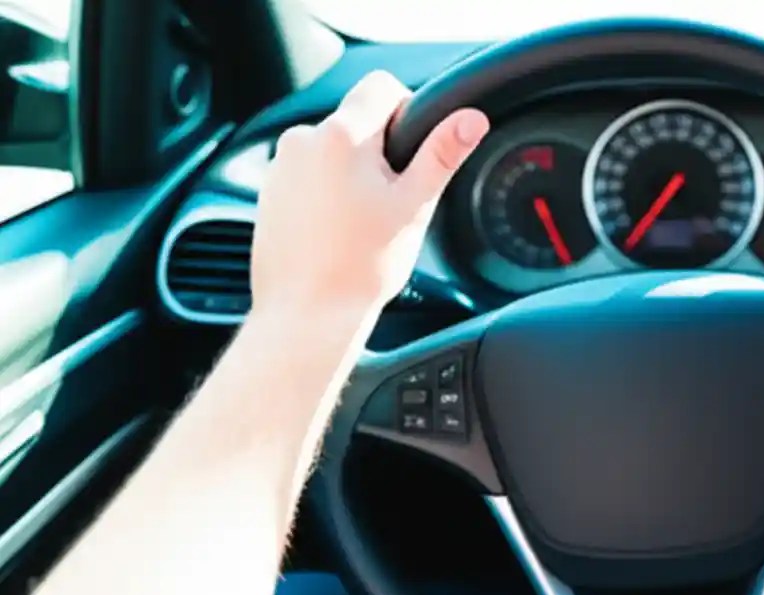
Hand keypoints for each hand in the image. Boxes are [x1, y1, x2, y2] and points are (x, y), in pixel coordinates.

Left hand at [251, 70, 488, 321]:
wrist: (308, 315)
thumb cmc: (360, 268)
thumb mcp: (414, 206)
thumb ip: (443, 154)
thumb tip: (471, 119)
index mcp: (342, 136)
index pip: (381, 87)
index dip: (407, 112)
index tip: (412, 154)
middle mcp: (303, 142)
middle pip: (357, 122)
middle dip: (380, 153)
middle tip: (391, 202)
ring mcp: (280, 167)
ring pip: (333, 151)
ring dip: (352, 174)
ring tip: (362, 223)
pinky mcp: (270, 193)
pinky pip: (308, 176)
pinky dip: (326, 194)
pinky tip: (337, 232)